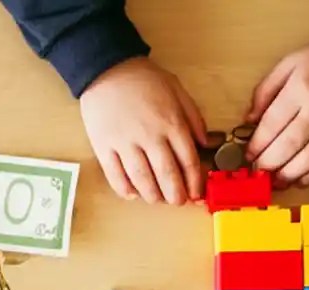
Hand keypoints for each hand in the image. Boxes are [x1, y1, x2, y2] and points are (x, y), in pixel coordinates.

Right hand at [79, 57, 208, 205]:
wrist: (106, 69)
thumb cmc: (144, 79)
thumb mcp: (177, 91)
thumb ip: (193, 117)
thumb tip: (204, 144)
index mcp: (171, 123)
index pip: (188, 160)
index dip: (194, 182)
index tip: (195, 194)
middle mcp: (150, 136)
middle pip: (166, 174)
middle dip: (175, 194)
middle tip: (177, 202)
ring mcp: (125, 142)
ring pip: (141, 178)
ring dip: (152, 195)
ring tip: (156, 199)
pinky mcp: (103, 146)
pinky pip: (115, 175)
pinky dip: (125, 189)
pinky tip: (132, 194)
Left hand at [245, 39, 308, 187]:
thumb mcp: (288, 64)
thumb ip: (264, 92)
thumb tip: (248, 121)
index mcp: (301, 89)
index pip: (273, 124)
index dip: (257, 144)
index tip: (248, 155)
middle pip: (289, 145)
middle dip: (269, 163)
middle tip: (257, 171)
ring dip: (289, 174)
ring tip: (274, 181)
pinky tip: (298, 180)